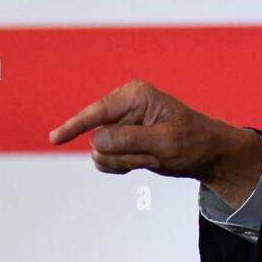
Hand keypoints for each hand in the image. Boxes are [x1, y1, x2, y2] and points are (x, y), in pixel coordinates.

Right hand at [47, 79, 261, 206]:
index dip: (74, 126)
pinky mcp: (120, 139)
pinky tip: (144, 161)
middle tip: (151, 158)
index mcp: (135, 95)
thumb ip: (130, 139)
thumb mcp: (166, 142)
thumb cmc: (193, 142)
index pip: (97, 112)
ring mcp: (120, 123)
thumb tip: (95, 140)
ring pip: (100, 152)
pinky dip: (121, 166)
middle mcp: (124, 106)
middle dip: (122, 155)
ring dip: (124, 162)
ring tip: (152, 158)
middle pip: (99, 138)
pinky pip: (105, 159)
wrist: (206, 153)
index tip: (54, 140)